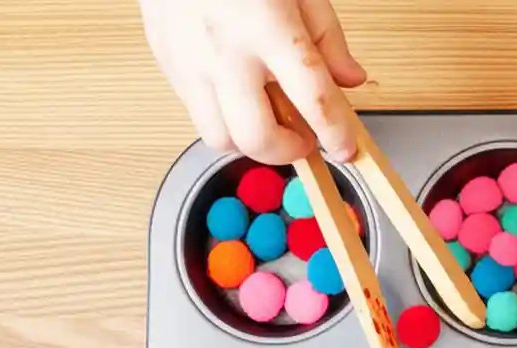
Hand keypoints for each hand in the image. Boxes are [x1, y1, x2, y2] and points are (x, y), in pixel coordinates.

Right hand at [140, 0, 365, 163]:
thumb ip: (327, 38)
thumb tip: (349, 79)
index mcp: (269, 27)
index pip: (312, 99)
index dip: (335, 134)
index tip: (344, 148)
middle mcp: (226, 51)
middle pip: (257, 138)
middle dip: (287, 151)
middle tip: (303, 138)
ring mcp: (190, 61)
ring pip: (220, 138)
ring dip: (250, 139)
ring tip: (267, 115)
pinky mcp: (167, 62)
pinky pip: (196, 112)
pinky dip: (223, 115)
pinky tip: (237, 89)